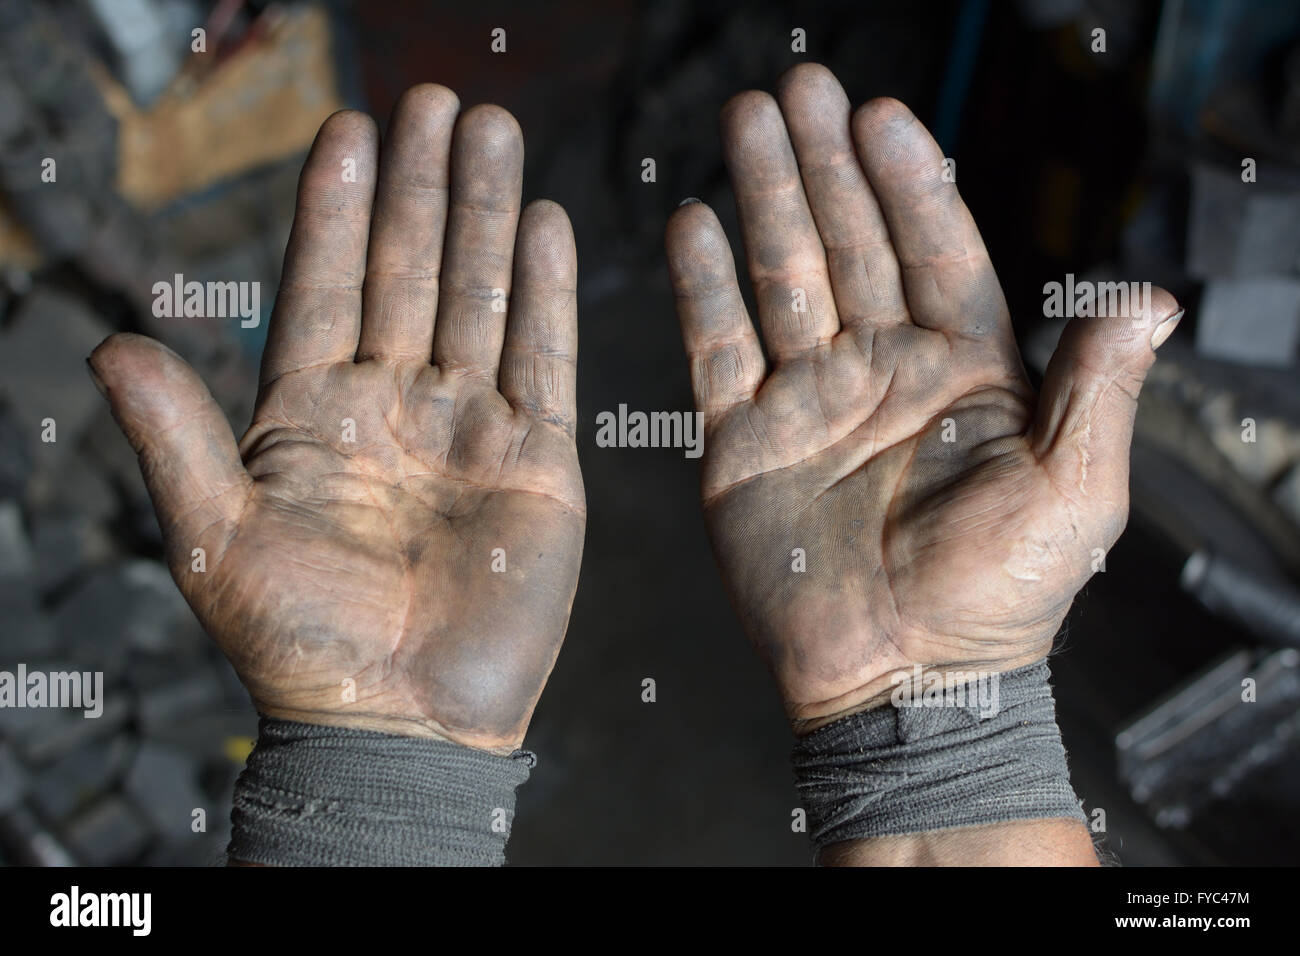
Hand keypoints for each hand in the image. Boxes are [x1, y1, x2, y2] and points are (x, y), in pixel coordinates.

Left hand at [89, 85, 583, 752]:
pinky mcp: (536, 460)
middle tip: (435, 99)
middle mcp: (393, 406)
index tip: (346, 126)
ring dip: (483, 212)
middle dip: (421, 185)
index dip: (335, 207)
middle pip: (409, 272)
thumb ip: (175, 436)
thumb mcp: (214, 540)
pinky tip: (542, 224)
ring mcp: (469, 428)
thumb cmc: (298, 645)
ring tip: (490, 129)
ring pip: (477, 297)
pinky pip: (543, 359)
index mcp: (312, 416)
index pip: (323, 284)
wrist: (399, 721)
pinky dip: (544, 291)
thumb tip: (112, 343)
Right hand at [666, 64, 1179, 730]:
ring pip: (781, 279)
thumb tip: (1147, 294)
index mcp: (962, 374)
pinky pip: (718, 351)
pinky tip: (693, 226)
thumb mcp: (1076, 492)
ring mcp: (808, 405)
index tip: (882, 114)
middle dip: (822, 165)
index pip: (935, 250)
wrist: (904, 685)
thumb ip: (1097, 388)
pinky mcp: (744, 446)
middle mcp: (882, 374)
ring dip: (762, 200)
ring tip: (744, 123)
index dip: (910, 181)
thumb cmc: (999, 601)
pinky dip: (702, 290)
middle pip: (849, 244)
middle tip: (796, 91)